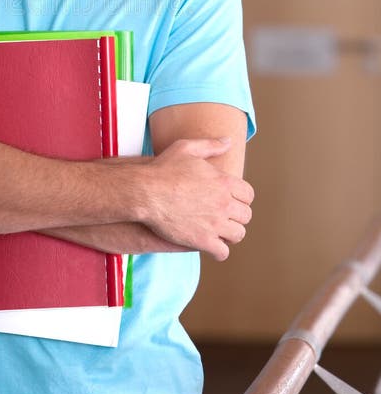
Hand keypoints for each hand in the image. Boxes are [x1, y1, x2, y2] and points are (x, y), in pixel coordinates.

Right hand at [142, 137, 253, 260]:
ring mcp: (214, 223)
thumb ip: (210, 145)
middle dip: (237, 216)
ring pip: (238, 235)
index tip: (232, 200)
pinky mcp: (203, 240)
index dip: (241, 198)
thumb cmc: (163, 168)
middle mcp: (224, 203)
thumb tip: (228, 141)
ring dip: (231, 234)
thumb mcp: (186, 148)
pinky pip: (223, 252)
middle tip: (225, 216)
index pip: (248, 195)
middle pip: (246, 215)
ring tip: (221, 232)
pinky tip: (212, 246)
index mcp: (223, 181)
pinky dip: (220, 251)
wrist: (145, 192)